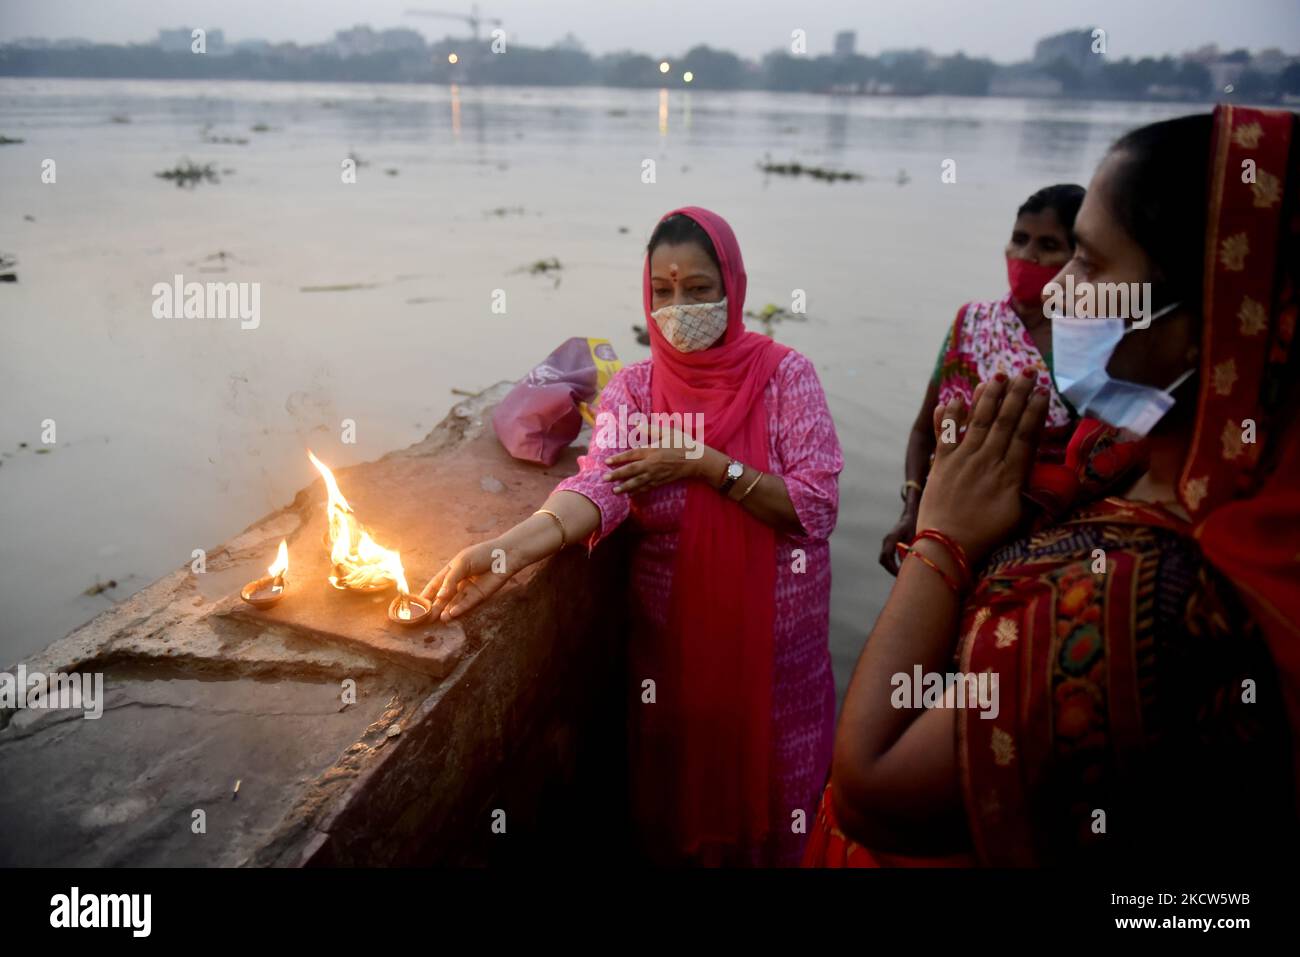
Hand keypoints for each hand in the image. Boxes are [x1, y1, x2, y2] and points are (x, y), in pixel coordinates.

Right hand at [419, 539, 513, 621]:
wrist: (504, 555)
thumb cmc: (481, 554)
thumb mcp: (461, 563)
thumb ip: (450, 580)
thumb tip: (439, 596)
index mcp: (452, 570)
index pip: (436, 583)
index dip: (427, 593)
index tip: (417, 603)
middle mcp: (459, 581)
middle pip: (444, 596)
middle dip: (436, 606)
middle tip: (426, 617)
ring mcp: (469, 589)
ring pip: (455, 602)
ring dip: (447, 610)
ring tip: (439, 618)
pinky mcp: (480, 596)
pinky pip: (467, 604)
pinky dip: (460, 609)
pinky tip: (452, 613)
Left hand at [603, 431, 701, 494]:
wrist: (697, 460)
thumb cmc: (682, 443)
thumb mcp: (667, 432)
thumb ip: (650, 429)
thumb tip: (636, 423)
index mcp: (652, 450)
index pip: (631, 455)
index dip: (618, 459)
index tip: (607, 463)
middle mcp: (652, 464)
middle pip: (631, 471)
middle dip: (617, 475)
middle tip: (604, 479)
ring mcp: (657, 474)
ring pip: (638, 482)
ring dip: (625, 487)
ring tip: (614, 491)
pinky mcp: (661, 481)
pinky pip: (647, 487)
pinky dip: (638, 491)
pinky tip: (630, 494)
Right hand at [878, 508, 917, 575]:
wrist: (911, 515)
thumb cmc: (915, 524)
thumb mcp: (915, 537)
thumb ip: (910, 550)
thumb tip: (908, 564)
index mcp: (892, 538)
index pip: (886, 556)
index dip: (891, 567)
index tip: (900, 575)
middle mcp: (887, 540)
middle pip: (883, 559)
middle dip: (891, 570)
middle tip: (901, 578)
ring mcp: (888, 542)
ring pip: (885, 559)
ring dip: (892, 568)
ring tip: (902, 575)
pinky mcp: (891, 544)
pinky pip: (889, 557)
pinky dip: (894, 564)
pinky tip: (903, 569)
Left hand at [914, 369, 1048, 564]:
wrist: (948, 546)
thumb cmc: (987, 537)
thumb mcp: (1019, 516)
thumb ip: (1031, 492)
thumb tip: (1050, 478)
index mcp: (1011, 475)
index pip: (1026, 435)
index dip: (1035, 411)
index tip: (1043, 391)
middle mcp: (988, 462)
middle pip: (1005, 421)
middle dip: (1017, 394)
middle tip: (1026, 371)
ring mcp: (963, 460)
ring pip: (979, 421)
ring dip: (988, 396)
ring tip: (997, 376)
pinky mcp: (941, 464)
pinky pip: (946, 433)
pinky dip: (949, 415)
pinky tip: (954, 399)